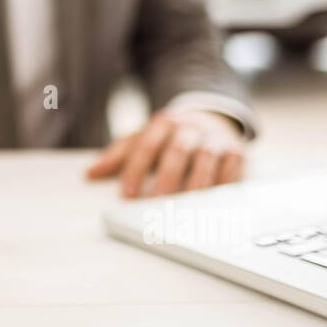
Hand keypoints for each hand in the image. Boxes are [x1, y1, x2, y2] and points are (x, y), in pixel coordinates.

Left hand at [85, 107, 244, 197]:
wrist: (210, 115)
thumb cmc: (170, 135)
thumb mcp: (142, 137)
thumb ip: (118, 155)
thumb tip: (90, 174)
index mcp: (163, 123)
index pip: (146, 145)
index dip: (135, 170)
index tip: (126, 195)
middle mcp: (189, 128)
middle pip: (177, 152)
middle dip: (166, 178)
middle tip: (155, 204)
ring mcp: (214, 139)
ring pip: (206, 160)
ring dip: (196, 185)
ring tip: (186, 211)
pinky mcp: (236, 151)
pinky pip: (233, 168)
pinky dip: (225, 185)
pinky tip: (215, 204)